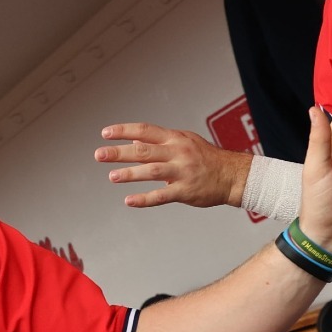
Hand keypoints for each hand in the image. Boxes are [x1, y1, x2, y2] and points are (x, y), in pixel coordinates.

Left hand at [95, 124, 249, 208]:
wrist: (232, 175)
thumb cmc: (206, 158)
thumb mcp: (184, 142)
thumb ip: (159, 142)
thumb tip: (134, 139)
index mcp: (175, 138)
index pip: (145, 130)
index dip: (124, 131)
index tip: (106, 133)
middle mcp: (177, 152)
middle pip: (144, 150)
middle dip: (120, 152)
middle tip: (100, 154)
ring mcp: (182, 171)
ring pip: (152, 171)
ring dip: (130, 174)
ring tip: (112, 176)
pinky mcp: (185, 190)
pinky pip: (162, 195)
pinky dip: (145, 199)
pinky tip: (129, 200)